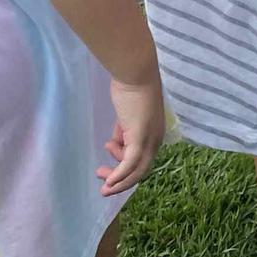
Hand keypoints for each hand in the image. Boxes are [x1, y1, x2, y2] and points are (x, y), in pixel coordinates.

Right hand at [97, 77, 165, 194]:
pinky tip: (108, 181)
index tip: (107, 159)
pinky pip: (130, 164)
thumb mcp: (126, 116)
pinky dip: (119, 176)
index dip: (125, 165)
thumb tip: (115, 143)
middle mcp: (156, 139)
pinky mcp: (140, 138)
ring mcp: (149, 140)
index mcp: (155, 134)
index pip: (143, 159)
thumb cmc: (130, 89)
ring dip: (118, 180)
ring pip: (136, 171)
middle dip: (121, 180)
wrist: (135, 73)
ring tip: (100, 177)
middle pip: (141, 170)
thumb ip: (123, 131)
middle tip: (104, 183)